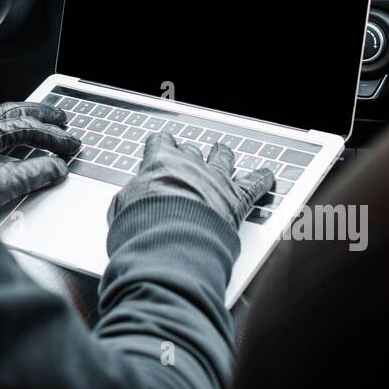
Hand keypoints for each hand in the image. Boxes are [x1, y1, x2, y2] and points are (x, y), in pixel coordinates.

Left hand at [0, 101, 81, 212]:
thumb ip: (28, 176)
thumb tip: (54, 168)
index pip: (25, 128)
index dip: (52, 138)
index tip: (70, 147)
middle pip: (12, 112)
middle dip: (41, 115)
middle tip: (62, 120)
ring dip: (23, 117)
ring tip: (40, 120)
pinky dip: (6, 126)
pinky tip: (6, 137)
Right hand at [107, 131, 273, 241]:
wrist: (170, 245)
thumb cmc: (141, 228)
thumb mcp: (121, 210)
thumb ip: (130, 198)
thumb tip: (130, 202)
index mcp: (159, 163)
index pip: (159, 143)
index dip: (160, 145)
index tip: (160, 145)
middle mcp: (189, 165)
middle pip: (191, 151)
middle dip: (189, 155)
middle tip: (188, 161)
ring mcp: (215, 179)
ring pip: (223, 158)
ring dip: (223, 156)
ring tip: (223, 154)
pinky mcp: (237, 198)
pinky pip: (255, 183)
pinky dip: (263, 179)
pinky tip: (268, 175)